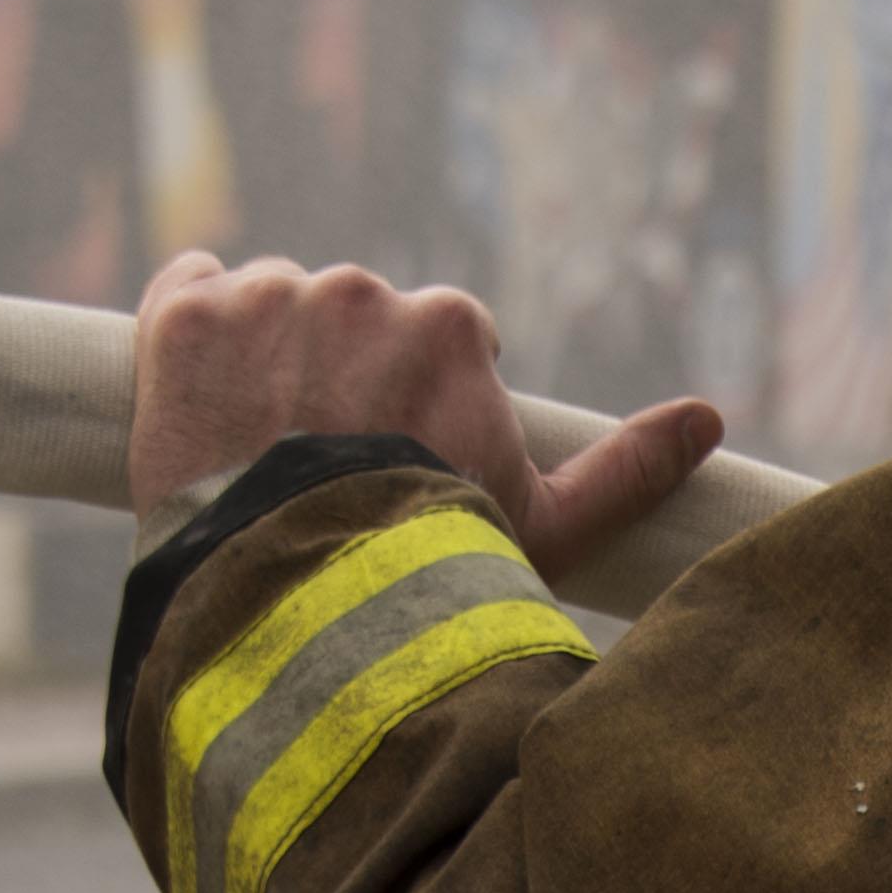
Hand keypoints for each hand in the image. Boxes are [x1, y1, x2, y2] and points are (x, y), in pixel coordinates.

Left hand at [129, 252, 724, 590]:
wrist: (301, 602)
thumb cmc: (438, 574)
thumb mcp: (550, 531)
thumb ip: (628, 468)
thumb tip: (708, 420)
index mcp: (449, 324)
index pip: (427, 340)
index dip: (413, 405)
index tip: (394, 464)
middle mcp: (362, 290)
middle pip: (345, 321)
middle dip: (336, 380)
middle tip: (323, 474)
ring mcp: (269, 299)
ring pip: (268, 310)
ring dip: (264, 363)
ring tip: (259, 456)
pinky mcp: (183, 318)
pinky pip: (185, 292)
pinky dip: (186, 333)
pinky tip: (197, 401)